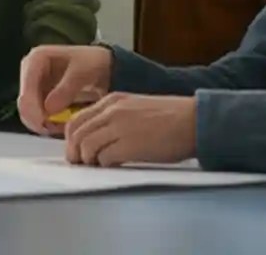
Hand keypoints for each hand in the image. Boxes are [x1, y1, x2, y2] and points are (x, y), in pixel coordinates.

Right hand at [17, 45, 112, 135]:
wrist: (102, 67)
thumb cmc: (93, 63)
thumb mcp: (83, 72)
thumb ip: (66, 89)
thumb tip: (48, 109)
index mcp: (36, 59)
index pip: (26, 88)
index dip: (32, 109)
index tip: (46, 123)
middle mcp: (29, 72)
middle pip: (24, 104)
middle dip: (38, 119)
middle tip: (56, 129)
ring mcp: (33, 86)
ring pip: (28, 113)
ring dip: (43, 124)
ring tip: (64, 126)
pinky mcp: (39, 99)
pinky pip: (37, 118)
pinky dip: (48, 125)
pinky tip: (64, 125)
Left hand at [64, 93, 196, 166]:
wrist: (194, 120)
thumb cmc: (170, 118)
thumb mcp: (135, 108)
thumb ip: (113, 118)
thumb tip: (94, 139)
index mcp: (112, 100)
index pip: (77, 120)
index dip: (71, 139)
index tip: (75, 150)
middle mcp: (112, 111)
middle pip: (77, 134)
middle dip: (75, 152)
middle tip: (80, 163)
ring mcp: (120, 127)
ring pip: (86, 146)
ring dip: (88, 160)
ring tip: (98, 165)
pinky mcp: (130, 145)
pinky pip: (104, 158)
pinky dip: (104, 165)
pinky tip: (114, 165)